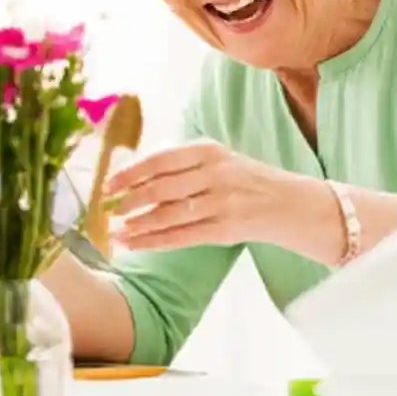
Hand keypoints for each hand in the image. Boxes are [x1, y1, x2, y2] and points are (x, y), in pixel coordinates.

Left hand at [106, 139, 321, 251]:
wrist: (287, 203)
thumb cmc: (243, 179)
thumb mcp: (217, 159)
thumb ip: (180, 163)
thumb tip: (130, 173)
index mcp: (209, 151)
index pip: (160, 160)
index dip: (130, 173)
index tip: (108, 184)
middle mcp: (216, 174)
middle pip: (160, 189)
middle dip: (129, 202)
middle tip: (109, 210)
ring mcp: (222, 203)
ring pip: (168, 216)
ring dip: (137, 225)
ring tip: (116, 231)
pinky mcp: (225, 229)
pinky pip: (180, 237)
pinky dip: (153, 242)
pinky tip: (134, 245)